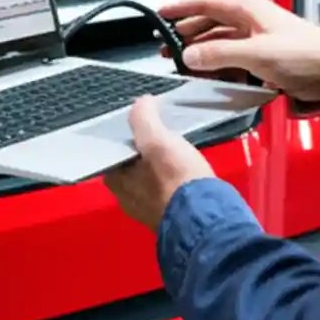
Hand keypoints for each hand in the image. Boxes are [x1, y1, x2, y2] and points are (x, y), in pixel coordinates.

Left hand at [103, 95, 213, 231]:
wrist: (206, 217)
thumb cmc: (175, 177)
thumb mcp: (157, 140)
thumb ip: (144, 119)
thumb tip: (141, 102)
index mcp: (117, 183)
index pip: (113, 153)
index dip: (126, 137)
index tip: (141, 125)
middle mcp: (128, 201)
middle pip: (131, 167)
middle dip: (143, 153)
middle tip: (160, 134)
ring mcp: (150, 212)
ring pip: (150, 181)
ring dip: (160, 167)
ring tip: (176, 149)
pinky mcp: (172, 217)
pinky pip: (168, 192)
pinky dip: (174, 180)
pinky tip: (186, 171)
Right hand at [159, 0, 319, 103]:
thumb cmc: (309, 54)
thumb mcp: (256, 54)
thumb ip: (219, 53)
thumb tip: (190, 55)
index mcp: (251, 11)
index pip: (208, 3)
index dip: (183, 8)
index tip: (161, 13)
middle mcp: (254, 23)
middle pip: (212, 24)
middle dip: (188, 33)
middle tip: (166, 45)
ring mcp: (261, 43)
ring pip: (222, 44)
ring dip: (203, 53)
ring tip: (183, 64)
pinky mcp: (268, 63)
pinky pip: (235, 62)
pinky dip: (220, 68)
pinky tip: (212, 78)